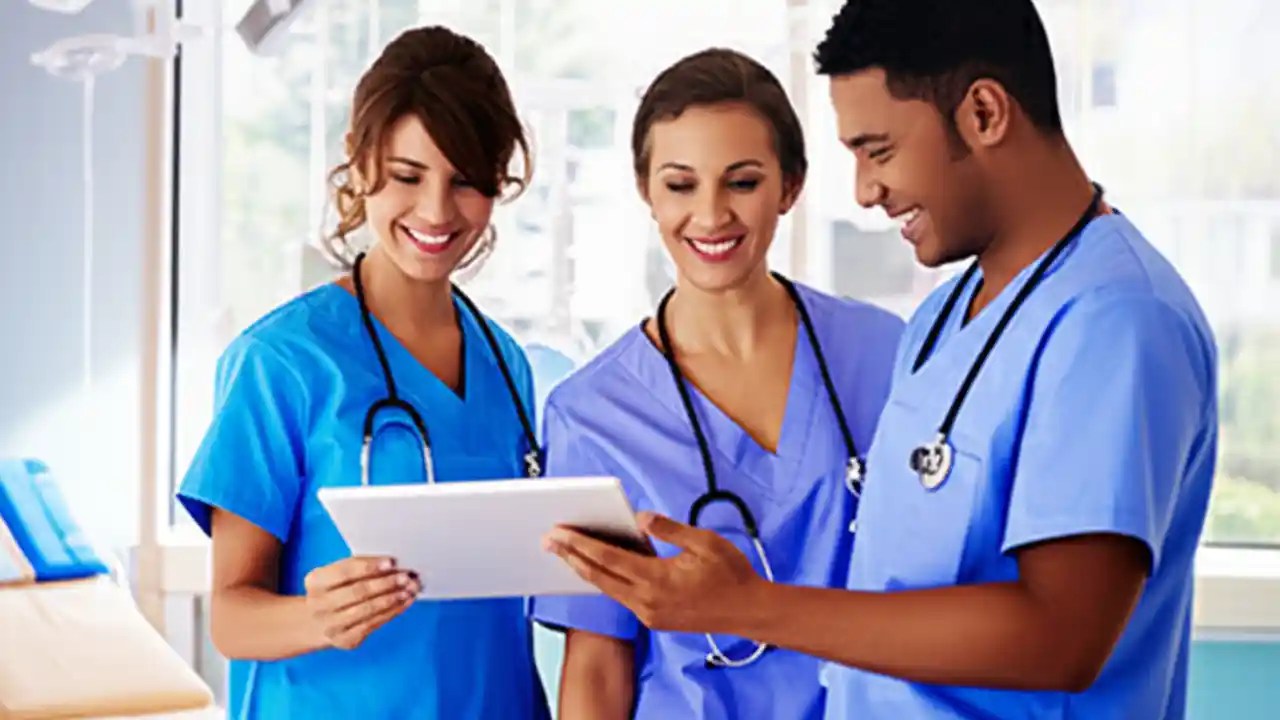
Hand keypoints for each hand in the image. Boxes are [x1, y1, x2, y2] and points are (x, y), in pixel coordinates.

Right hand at [303, 556, 420, 649]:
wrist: (315, 624)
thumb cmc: (333, 591)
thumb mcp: (334, 575)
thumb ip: (358, 567)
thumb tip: (392, 563)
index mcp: (315, 582)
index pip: (344, 572)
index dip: (369, 567)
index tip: (391, 562)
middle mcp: (319, 605)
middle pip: (357, 592)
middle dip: (385, 583)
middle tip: (406, 576)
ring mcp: (332, 625)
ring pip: (367, 610)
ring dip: (392, 598)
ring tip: (410, 589)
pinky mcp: (346, 640)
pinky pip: (373, 624)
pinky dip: (393, 612)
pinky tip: (405, 602)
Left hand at [545, 512, 765, 634]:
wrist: (749, 612)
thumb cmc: (731, 575)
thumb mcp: (704, 542)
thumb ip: (669, 529)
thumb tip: (640, 518)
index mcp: (657, 580)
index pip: (608, 559)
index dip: (580, 544)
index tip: (560, 532)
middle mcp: (647, 601)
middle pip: (599, 577)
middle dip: (571, 557)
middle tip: (549, 541)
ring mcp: (649, 614)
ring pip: (608, 589)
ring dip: (585, 570)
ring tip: (566, 554)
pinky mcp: (655, 619)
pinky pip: (622, 598)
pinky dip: (605, 581)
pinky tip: (598, 570)